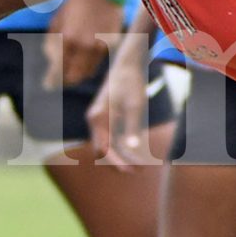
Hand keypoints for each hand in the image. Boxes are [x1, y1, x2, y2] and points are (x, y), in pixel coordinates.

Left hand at [44, 0, 123, 89]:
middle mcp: (85, 46)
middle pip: (74, 77)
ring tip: (70, 69)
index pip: (59, 70)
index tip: (47, 85)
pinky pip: (98, 62)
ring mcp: (101, 47)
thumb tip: (51, 63)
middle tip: (59, 80)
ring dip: (78, 73)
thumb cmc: (75, 5)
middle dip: (66, 80)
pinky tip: (84, 55)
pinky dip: (89, 63)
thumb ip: (52, 44)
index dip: (52, 80)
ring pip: (88, 72)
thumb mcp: (57, 22)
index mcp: (68, 40)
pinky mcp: (112, 45)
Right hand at [89, 38, 157, 169]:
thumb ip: (132, 126)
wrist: (127, 66)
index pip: (103, 147)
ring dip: (122, 155)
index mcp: (97, 118)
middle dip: (119, 162)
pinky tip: (136, 152)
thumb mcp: (135, 105)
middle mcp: (95, 120)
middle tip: (137, 171)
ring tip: (140, 165)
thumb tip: (133, 147)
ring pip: (108, 144)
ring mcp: (100, 120)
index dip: (117, 161)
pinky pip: (113, 137)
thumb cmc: (131, 83)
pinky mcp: (108, 118)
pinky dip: (123, 146)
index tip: (131, 170)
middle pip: (103, 149)